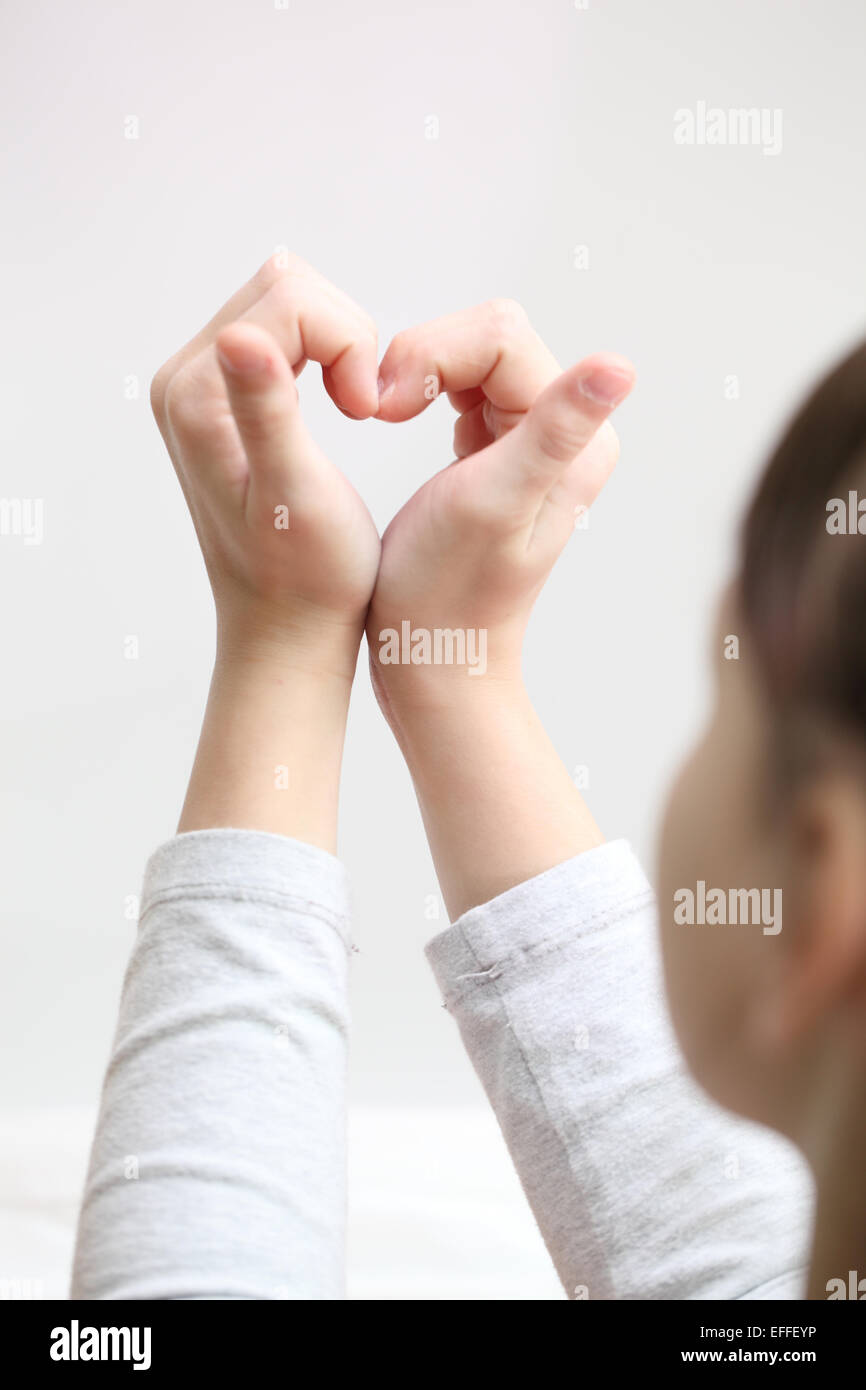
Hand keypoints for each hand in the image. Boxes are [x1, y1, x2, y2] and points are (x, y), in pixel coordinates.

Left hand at [150, 252, 380, 678]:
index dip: (349, 341)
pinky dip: (324, 354)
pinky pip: (282, 334)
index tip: (368, 409)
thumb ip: (265, 408)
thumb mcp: (295, 493)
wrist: (288, 628)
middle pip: (285, 287)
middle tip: (363, 407)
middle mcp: (184, 379)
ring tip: (353, 410)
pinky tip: (337, 405)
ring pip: (287, 303)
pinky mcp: (223, 397)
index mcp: (196, 395)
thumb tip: (239, 335)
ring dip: (338, 345)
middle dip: (344, 336)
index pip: (290, 297)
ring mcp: (200, 386)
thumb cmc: (307, 578)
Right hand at [367, 299, 635, 914]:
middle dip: (423, 358)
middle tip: (377, 409)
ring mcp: (530, 440)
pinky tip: (397, 422)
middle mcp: (567, 433)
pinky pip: (457, 383)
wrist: (429, 655)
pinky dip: (419, 390)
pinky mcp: (494, 450)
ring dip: (416, 373)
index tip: (383, 404)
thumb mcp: (497, 501)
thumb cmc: (448, 590)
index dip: (431, 352)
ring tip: (381, 415)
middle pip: (486, 336)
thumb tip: (621, 366)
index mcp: (576, 438)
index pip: (500, 334)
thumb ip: (557, 429)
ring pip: (468, 355)